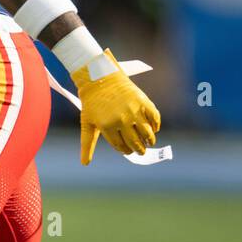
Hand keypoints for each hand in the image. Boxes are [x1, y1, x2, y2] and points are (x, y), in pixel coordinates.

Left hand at [72, 50, 160, 165]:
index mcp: (107, 126)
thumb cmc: (92, 103)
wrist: (100, 78)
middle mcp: (121, 119)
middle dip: (139, 149)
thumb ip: (87, 144)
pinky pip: (155, 117)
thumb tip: (85, 164)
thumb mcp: (87, 123)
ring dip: (149, 140)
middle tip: (141, 151)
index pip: (121, 146)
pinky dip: (156, 125)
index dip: (125, 151)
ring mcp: (133, 110)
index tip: (128, 151)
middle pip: (135, 142)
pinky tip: (154, 129)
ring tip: (149, 142)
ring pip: (147, 132)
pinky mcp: (143, 101)